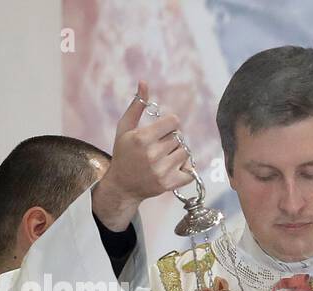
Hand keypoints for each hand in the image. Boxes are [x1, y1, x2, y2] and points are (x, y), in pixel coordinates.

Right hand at [92, 81, 195, 229]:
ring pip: (185, 153)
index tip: (162, 129)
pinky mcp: (169, 184)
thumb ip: (136, 105)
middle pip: (179, 137)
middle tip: (160, 146)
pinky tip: (172, 168)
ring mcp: (162, 171)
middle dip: (172, 139)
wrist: (122, 185)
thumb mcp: (124, 128)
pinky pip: (190, 172)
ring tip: (164, 157)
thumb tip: (144, 82)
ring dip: (178, 153)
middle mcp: (153, 154)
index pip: (174, 121)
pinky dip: (185, 170)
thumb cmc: (123, 153)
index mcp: (142, 138)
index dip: (170, 124)